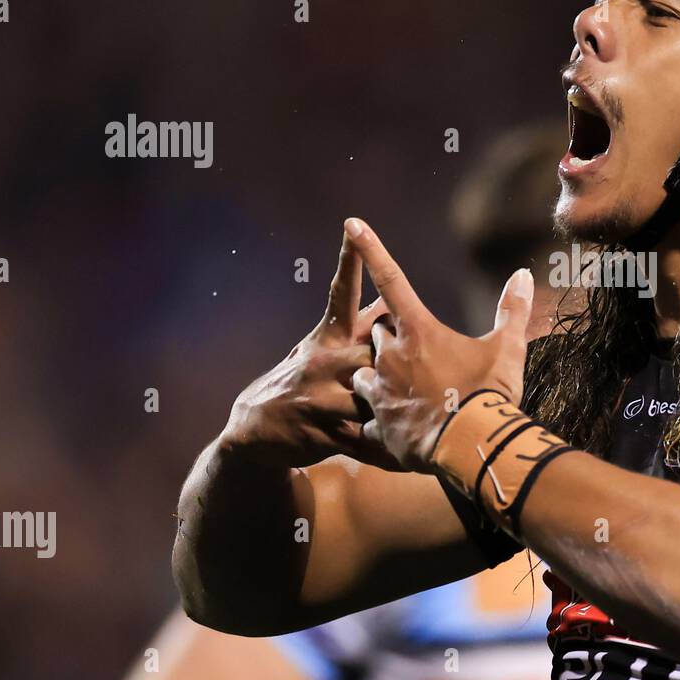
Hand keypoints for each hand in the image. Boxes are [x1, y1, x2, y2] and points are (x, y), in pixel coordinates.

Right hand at [220, 230, 399, 470]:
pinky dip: (390, 448)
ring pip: (375, 399)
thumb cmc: (303, 377)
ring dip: (398, 409)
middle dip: (398, 364)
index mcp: (327, 337)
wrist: (257, 427)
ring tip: (421, 414)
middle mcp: (323, 363)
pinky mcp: (325, 434)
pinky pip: (368, 441)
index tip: (354, 226)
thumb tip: (387, 299)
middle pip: (375, 353)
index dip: (350, 261)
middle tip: (421, 372)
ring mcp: (321, 399)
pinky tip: (410, 453)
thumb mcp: (321, 346)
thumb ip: (356, 327)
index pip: (340, 292)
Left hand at [344, 217, 533, 472]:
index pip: (391, 279)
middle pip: (378, 333)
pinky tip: (402, 428)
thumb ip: (512, 310)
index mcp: (419, 331)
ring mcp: (381, 391)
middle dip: (392, 337)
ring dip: (378, 376)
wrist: (475, 447)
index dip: (371, 249)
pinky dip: (383, 420)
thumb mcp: (508, 349)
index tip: (352, 222)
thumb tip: (524, 275)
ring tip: (406, 390)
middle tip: (419, 352)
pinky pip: (370, 418)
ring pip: (365, 374)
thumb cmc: (490, 393)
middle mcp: (391, 356)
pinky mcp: (379, 425)